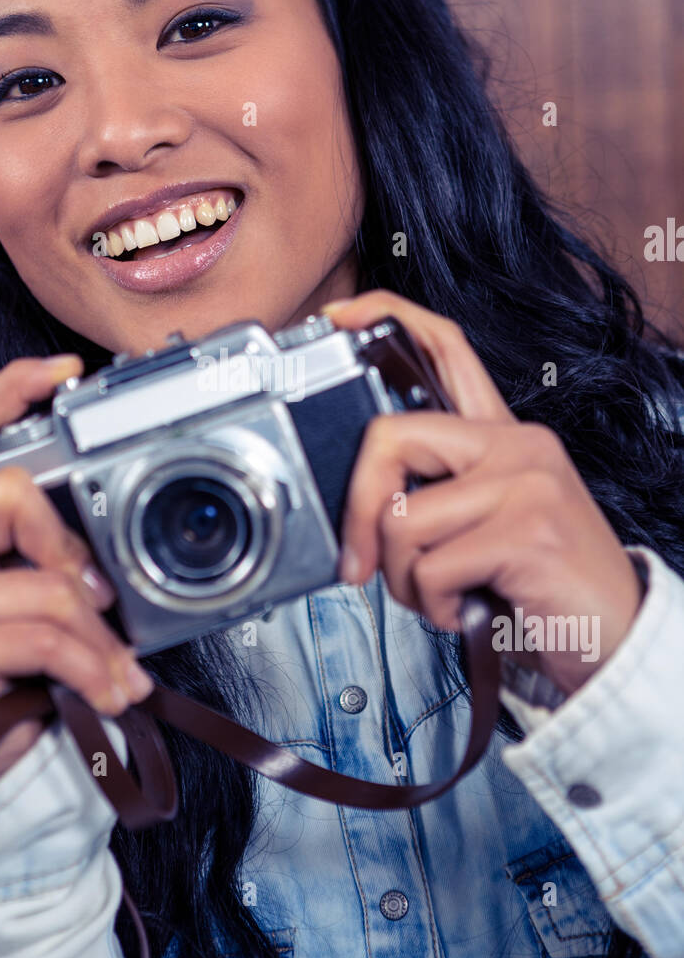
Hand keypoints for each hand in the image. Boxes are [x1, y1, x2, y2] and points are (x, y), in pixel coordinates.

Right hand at [0, 355, 153, 801]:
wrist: (1, 769)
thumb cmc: (34, 682)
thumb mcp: (58, 610)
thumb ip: (67, 568)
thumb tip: (106, 563)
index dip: (11, 393)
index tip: (63, 371)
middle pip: (7, 496)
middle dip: (69, 549)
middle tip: (99, 597)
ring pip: (42, 584)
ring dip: (98, 638)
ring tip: (117, 673)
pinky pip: (42, 637)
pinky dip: (91, 667)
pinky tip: (106, 690)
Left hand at [323, 292, 644, 695]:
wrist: (617, 639)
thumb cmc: (545, 587)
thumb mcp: (490, 524)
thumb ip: (437, 497)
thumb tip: (362, 507)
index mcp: (505, 438)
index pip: (446, 348)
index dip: (387, 318)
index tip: (340, 318)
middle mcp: (519, 447)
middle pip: (392, 438)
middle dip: (359, 511)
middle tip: (361, 562)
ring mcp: (527, 484)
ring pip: (404, 519)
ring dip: (404, 580)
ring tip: (444, 595)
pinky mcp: (528, 531)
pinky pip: (431, 567)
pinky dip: (433, 605)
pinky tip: (466, 611)